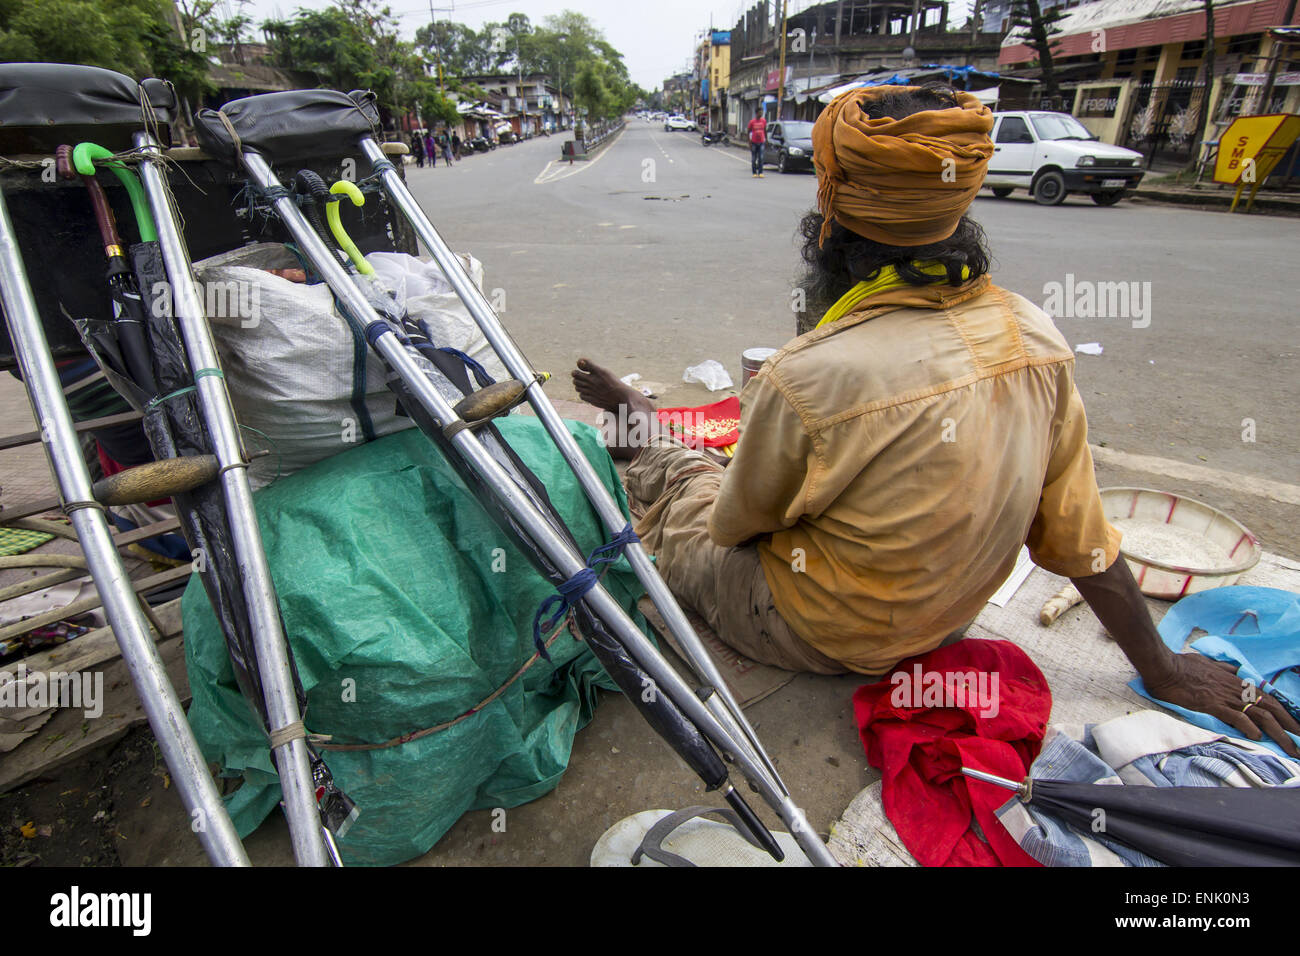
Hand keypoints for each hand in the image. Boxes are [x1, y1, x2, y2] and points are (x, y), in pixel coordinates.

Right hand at [1144, 653, 1299, 757]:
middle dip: (1290, 726)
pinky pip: (1238, 717)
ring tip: (1291, 749)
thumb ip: (1222, 668)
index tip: (1294, 725)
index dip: (1284, 712)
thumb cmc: (1181, 664)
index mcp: (1235, 681)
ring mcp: (1226, 696)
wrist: (1164, 666)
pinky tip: (1257, 738)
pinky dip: (1250, 728)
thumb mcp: (1208, 663)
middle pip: (1272, 708)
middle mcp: (1235, 689)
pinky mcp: (1213, 704)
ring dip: (1279, 734)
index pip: (1268, 697)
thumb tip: (1233, 670)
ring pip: (1261, 715)